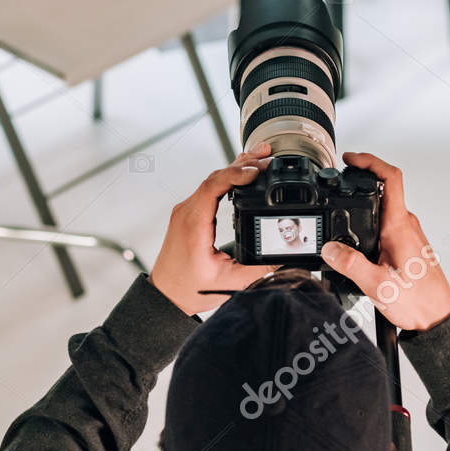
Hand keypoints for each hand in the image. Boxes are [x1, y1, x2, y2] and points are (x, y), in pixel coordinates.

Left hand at [150, 144, 272, 315]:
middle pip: (216, 176)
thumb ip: (258, 270)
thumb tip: (284, 260)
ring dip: (236, 167)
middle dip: (243, 164)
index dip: (236, 174)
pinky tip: (243, 174)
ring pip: (213, 179)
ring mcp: (187, 210)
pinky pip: (209, 188)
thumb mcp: (228, 281)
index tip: (256, 171)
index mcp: (194, 223)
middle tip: (268, 156)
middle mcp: (187, 212)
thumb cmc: (187, 288)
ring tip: (261, 158)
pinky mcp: (190, 213)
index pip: (213, 185)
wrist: (166, 294)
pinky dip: (228, 178)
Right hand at [321, 153, 449, 331]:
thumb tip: (330, 248)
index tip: (351, 159)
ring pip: (384, 209)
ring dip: (364, 205)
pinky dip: (370, 223)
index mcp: (400, 228)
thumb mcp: (379, 287)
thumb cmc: (419, 303)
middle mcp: (407, 226)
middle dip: (360, 182)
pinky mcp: (408, 246)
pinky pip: (387, 225)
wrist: (437, 320)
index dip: (369, 162)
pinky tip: (357, 238)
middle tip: (338, 183)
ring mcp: (409, 235)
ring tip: (342, 210)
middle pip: (383, 190)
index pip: (390, 178)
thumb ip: (351, 265)